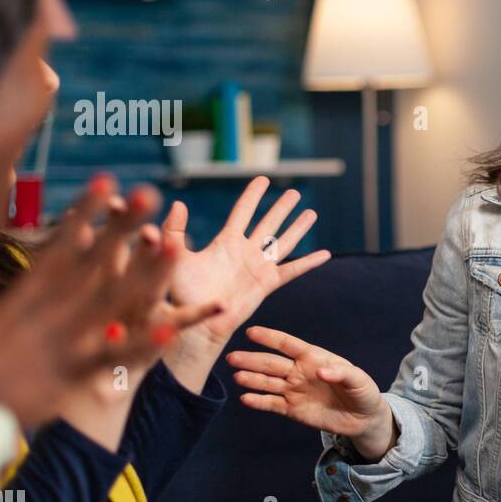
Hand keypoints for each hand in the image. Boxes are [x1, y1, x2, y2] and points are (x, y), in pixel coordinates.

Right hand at [0, 178, 219, 426]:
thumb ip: (27, 297)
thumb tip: (47, 273)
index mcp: (27, 295)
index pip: (61, 245)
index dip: (85, 213)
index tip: (108, 181)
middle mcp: (46, 310)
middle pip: (92, 263)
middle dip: (122, 228)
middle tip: (151, 193)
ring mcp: (61, 339)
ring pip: (111, 300)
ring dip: (144, 273)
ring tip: (173, 245)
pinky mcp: (71, 373)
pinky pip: (113, 357)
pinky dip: (141, 343)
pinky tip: (170, 329)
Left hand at [163, 177, 330, 345]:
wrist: (197, 322)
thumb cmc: (183, 294)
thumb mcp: (175, 257)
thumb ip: (175, 231)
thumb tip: (178, 203)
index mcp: (226, 242)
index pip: (243, 211)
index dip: (253, 195)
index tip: (263, 179)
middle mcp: (245, 252)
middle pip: (269, 223)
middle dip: (282, 208)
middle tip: (295, 193)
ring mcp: (258, 267)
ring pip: (284, 242)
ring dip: (298, 228)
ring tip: (312, 213)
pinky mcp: (267, 284)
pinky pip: (292, 270)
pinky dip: (309, 262)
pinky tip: (325, 255)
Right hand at [227, 326, 395, 460]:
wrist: (362, 418)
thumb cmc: (362, 391)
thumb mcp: (358, 379)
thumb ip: (340, 373)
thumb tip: (321, 371)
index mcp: (313, 358)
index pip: (287, 345)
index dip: (270, 338)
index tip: (251, 332)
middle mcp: (299, 372)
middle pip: (271, 364)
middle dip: (252, 360)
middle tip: (232, 357)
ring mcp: (294, 390)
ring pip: (268, 383)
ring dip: (252, 379)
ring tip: (237, 376)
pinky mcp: (292, 409)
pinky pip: (272, 404)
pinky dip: (259, 401)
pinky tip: (245, 398)